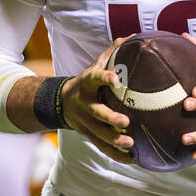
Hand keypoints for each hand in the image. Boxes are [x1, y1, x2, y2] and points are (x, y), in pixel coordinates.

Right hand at [60, 40, 134, 162]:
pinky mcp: (88, 135)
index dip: (104, 77)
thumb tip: (133, 37)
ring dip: (114, 140)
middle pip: (97, 113)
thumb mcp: (95, 66)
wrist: (62, 102)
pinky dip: (116, 154)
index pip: (94, 78)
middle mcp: (85, 105)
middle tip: (126, 121)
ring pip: (99, 134)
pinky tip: (131, 159)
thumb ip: (112, 53)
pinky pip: (102, 147)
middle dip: (110, 118)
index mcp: (87, 85)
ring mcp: (85, 122)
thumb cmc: (88, 82)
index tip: (115, 78)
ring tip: (129, 144)